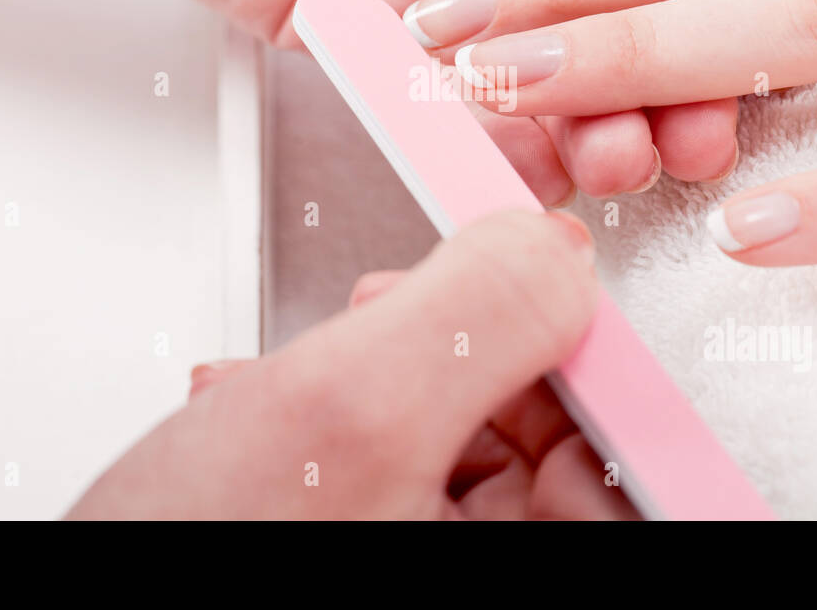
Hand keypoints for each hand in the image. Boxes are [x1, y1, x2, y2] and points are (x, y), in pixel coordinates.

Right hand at [66, 210, 635, 518]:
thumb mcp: (348, 413)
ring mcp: (423, 551)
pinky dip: (332, 408)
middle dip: (459, 349)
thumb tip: (555, 250)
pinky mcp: (362, 536)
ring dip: (380, 369)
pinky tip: (268, 403)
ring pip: (456, 430)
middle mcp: (486, 563)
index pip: (628, 449)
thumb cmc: (187, 566)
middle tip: (396, 319)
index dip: (583, 349)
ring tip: (307, 368)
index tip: (528, 286)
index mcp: (531, 564)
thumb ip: (474, 313)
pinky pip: (389, 455)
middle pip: (545, 430)